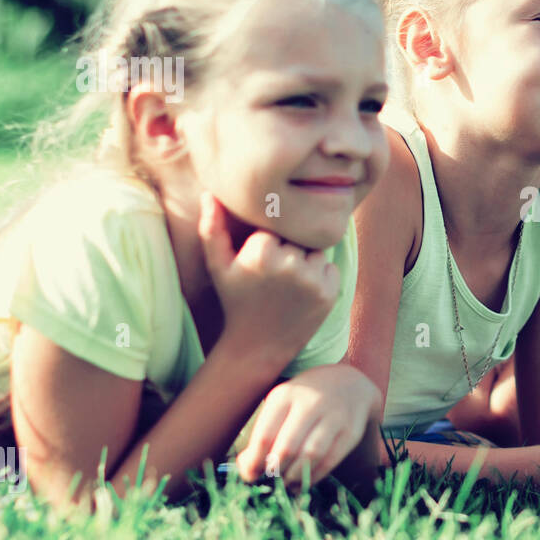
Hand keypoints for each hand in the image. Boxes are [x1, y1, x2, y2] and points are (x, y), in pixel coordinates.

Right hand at [199, 192, 339, 369]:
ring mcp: (312, 279)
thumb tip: (208, 193)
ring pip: (316, 251)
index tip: (257, 264)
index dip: (267, 243)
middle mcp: (289, 263)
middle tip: (273, 277)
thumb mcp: (218, 266)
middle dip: (288, 251)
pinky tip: (301, 295)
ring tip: (287, 285)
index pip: (275, 226)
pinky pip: (330, 268)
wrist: (258, 346)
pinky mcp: (330, 293)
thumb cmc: (236, 301)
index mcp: (261, 251)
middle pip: (297, 237)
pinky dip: (321, 277)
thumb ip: (211, 228)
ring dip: (305, 263)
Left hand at [235, 364, 381, 488]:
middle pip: (287, 448)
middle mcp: (311, 403)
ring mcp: (334, 416)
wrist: (349, 382)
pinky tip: (304, 481)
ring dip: (295, 476)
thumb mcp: (281, 405)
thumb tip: (248, 469)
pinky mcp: (351, 431)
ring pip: (310, 456)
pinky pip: (330, 461)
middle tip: (270, 481)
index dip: (255, 462)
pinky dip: (314, 477)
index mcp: (286, 395)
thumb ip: (263, 434)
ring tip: (286, 484)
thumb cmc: (305, 399)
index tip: (251, 475)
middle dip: (275, 471)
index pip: (264, 436)